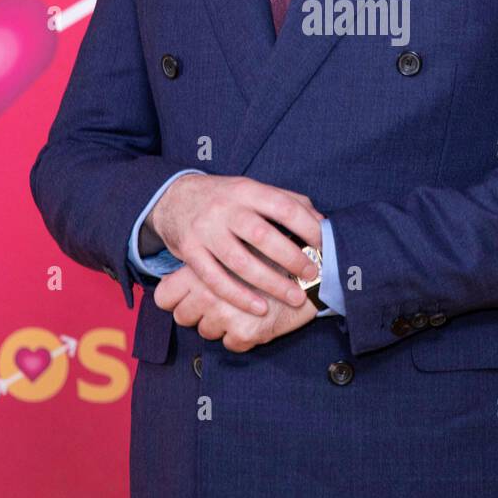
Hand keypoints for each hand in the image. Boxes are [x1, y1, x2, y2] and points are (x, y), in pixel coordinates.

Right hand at [146, 173, 322, 317]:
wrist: (173, 198)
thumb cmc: (225, 197)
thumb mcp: (253, 189)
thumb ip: (287, 201)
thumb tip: (322, 222)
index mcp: (246, 190)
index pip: (282, 206)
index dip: (306, 226)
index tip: (323, 244)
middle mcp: (225, 209)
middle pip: (262, 236)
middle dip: (292, 258)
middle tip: (312, 274)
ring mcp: (206, 231)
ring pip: (240, 262)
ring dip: (270, 283)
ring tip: (294, 296)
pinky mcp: (190, 252)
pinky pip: (215, 279)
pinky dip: (239, 296)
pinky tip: (259, 308)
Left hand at [153, 256, 316, 351]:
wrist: (314, 267)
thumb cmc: (275, 251)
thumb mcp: (239, 244)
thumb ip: (209, 260)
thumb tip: (181, 281)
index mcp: (203, 266)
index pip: (164, 295)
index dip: (174, 299)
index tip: (189, 296)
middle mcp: (209, 292)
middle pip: (182, 318)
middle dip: (197, 314)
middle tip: (218, 304)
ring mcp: (226, 315)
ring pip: (205, 333)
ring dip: (220, 326)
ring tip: (240, 310)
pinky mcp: (247, 333)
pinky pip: (230, 345)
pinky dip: (241, 338)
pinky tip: (254, 320)